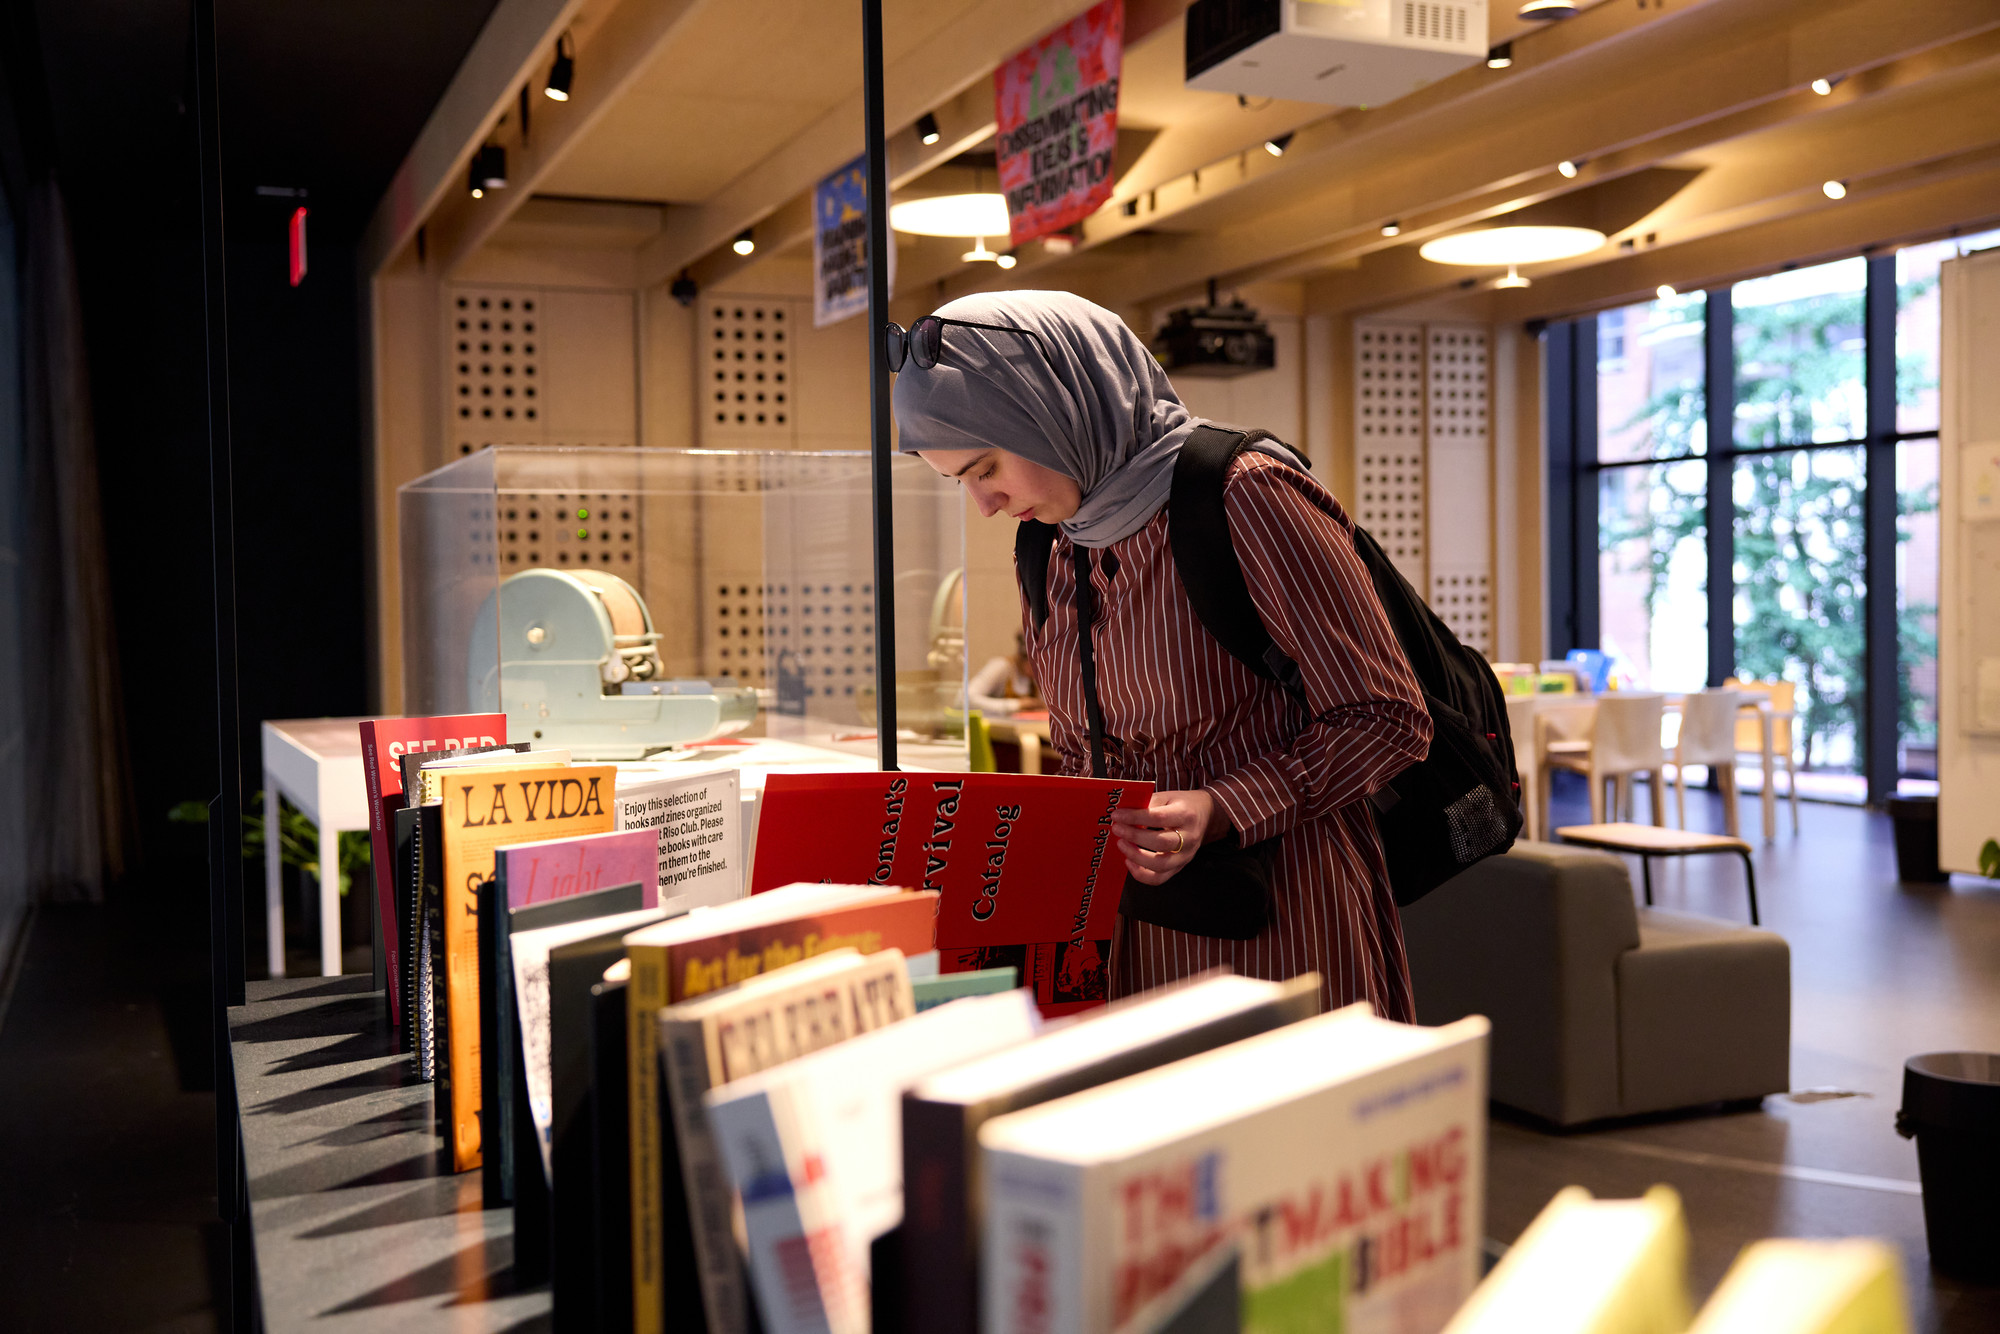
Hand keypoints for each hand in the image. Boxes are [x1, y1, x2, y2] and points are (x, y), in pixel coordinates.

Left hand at [1112, 790, 1231, 885]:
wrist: (1205, 815)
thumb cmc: (1182, 805)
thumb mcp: (1168, 797)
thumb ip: (1148, 803)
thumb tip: (1124, 813)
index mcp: (1186, 815)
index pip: (1159, 818)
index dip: (1135, 817)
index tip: (1117, 815)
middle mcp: (1189, 838)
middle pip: (1161, 843)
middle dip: (1134, 836)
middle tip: (1117, 828)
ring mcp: (1185, 856)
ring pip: (1160, 864)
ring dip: (1136, 856)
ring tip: (1121, 844)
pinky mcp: (1179, 867)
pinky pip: (1159, 878)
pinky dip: (1141, 873)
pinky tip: (1129, 861)